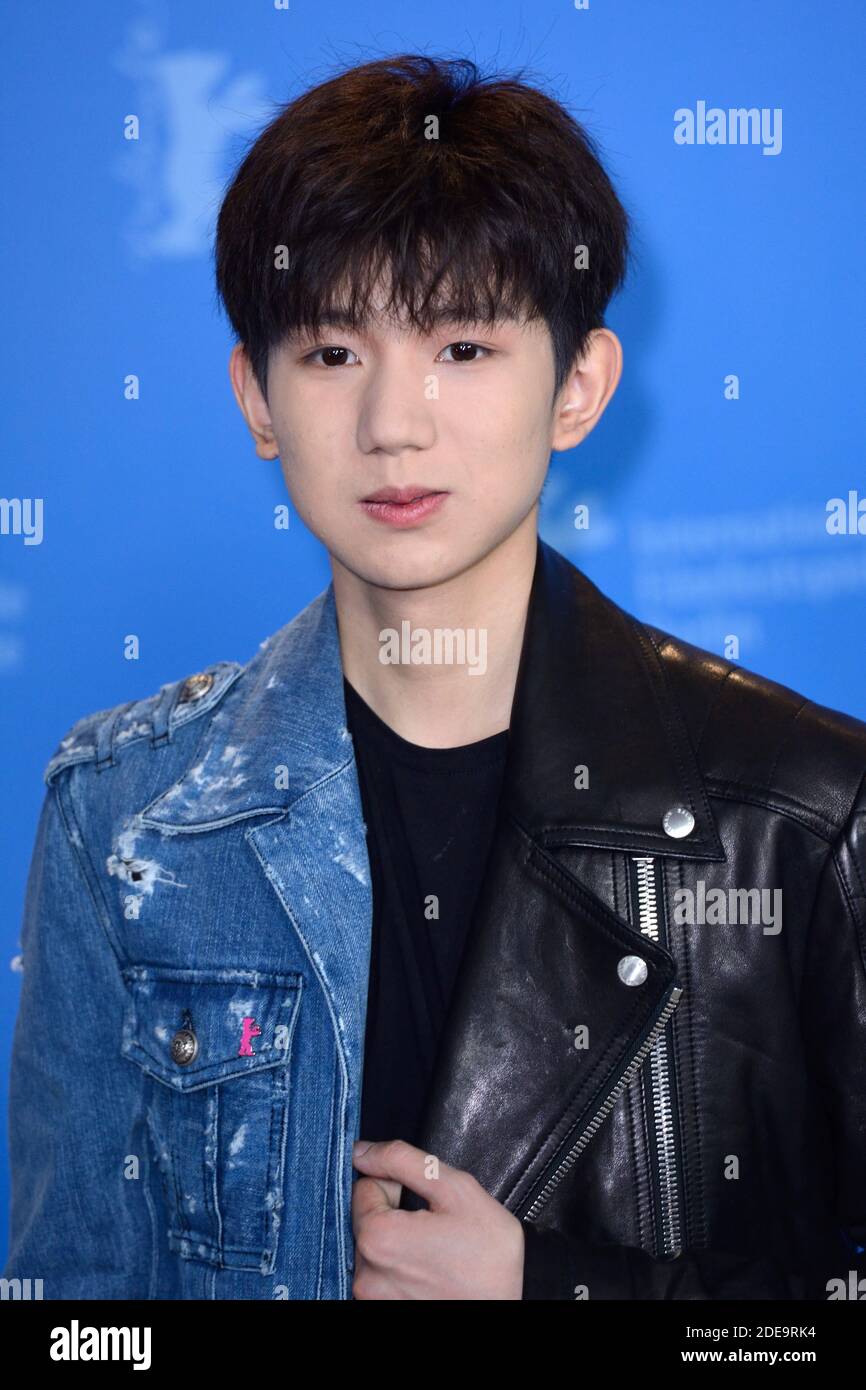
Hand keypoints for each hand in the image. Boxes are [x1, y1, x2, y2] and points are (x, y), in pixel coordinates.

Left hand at [351, 1137, 524, 1299]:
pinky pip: (379, 1276)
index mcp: (378, 1238)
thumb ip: (402, 1160)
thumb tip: (362, 1150)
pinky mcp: (382, 1312)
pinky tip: (427, 1272)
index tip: (425, 1202)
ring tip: (433, 1251)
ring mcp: (372, 1299)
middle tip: (434, 1227)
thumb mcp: (455, 1189)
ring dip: (396, 1242)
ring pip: (372, 1248)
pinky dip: (398, 1269)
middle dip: (394, 1213)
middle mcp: (366, 1274)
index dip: (396, 1185)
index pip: (364, 1186)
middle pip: (365, 1219)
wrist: (515, 1302)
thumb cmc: (490, 1253)